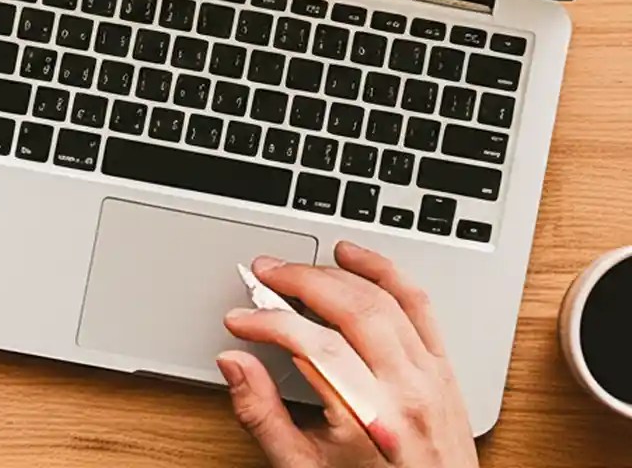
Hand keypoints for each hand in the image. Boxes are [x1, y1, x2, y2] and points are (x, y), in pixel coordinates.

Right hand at [217, 242, 477, 467]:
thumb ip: (262, 415)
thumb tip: (233, 364)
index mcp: (368, 418)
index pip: (312, 346)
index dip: (268, 322)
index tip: (240, 320)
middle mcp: (406, 390)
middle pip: (351, 309)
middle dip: (299, 281)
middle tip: (262, 274)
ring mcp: (430, 375)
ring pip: (384, 299)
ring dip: (335, 273)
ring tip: (296, 266)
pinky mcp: (443, 368)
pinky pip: (419, 304)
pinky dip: (386, 272)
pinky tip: (355, 259)